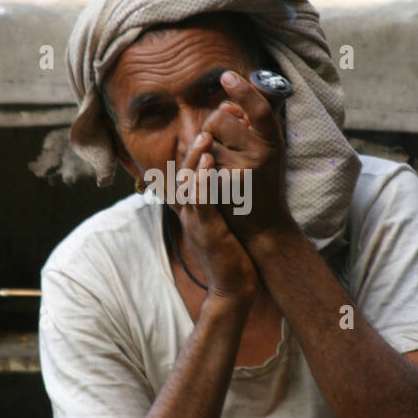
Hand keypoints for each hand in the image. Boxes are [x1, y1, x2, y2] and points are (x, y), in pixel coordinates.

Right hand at [176, 140, 259, 306]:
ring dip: (195, 161)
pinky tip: (208, 167)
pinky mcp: (207, 232)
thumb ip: (218, 204)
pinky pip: (202, 204)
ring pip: (189, 186)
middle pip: (183, 176)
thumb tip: (225, 184)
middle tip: (203, 130)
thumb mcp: (220, 224)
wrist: (234, 287)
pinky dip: (203, 183)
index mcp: (193, 210)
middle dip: (191, 151)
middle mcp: (190, 213)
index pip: (186, 177)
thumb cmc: (231, 255)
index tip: (203, 134)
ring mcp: (196, 222)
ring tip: (205, 139)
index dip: (190, 155)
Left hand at [198, 69, 292, 243]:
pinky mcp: (223, 186)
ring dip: (206, 147)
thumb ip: (250, 124)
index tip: (226, 75)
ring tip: (223, 166)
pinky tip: (214, 179)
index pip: (258, 108)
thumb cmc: (262, 180)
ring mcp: (242, 171)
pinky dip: (200, 165)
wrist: (263, 225)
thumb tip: (226, 104)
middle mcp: (262, 154)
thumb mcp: (267, 149)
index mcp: (274, 141)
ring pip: (204, 139)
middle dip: (214, 127)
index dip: (243, 90)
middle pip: (218, 119)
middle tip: (225, 145)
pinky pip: (198, 160)